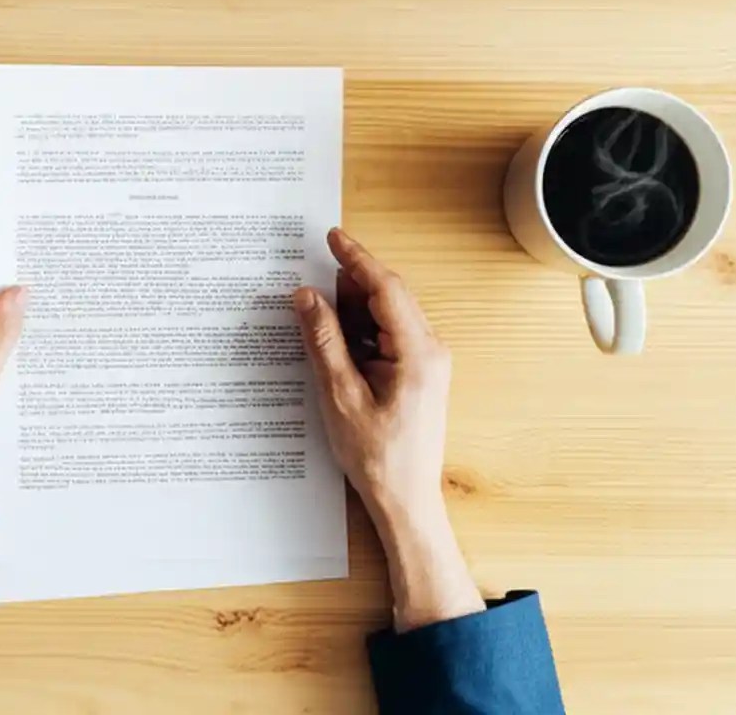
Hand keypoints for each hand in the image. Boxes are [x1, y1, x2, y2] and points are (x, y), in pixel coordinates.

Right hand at [293, 227, 482, 631]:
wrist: (406, 499)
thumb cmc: (378, 457)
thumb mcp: (341, 396)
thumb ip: (324, 341)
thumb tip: (305, 297)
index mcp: (418, 352)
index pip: (386, 289)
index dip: (356, 259)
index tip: (332, 237)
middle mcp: (429, 350)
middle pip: (386, 298)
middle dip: (349, 283)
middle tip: (310, 275)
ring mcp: (425, 361)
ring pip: (384, 316)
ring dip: (351, 309)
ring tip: (314, 312)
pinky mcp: (415, 372)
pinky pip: (385, 336)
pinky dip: (358, 331)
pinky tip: (331, 338)